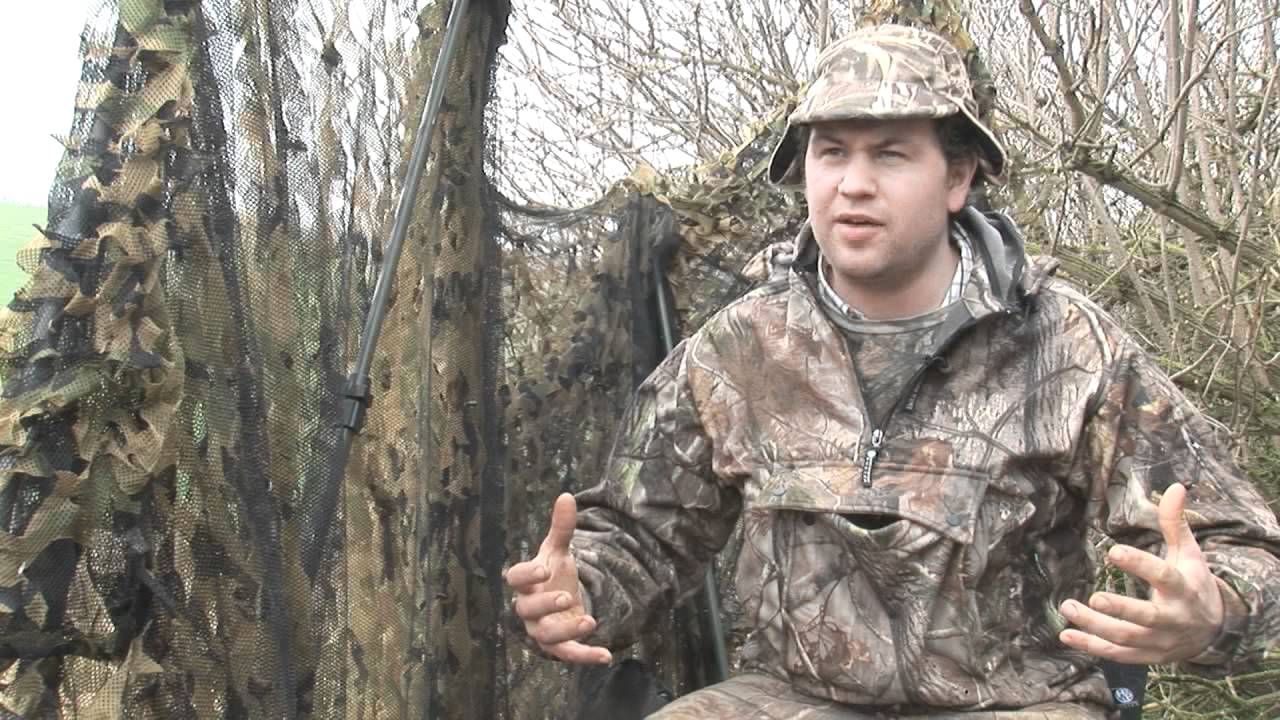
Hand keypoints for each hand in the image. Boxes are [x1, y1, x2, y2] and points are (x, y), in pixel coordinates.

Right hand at [505, 493, 612, 663]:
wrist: (562, 601)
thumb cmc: (554, 574)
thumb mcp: (559, 551)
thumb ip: (562, 527)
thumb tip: (567, 496)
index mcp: (526, 582)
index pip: (515, 578)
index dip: (526, 574)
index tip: (544, 568)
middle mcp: (529, 608)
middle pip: (526, 610)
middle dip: (545, 604)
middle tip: (566, 596)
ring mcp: (542, 629)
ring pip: (546, 636)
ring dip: (567, 632)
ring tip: (590, 621)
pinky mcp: (559, 646)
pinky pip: (568, 655)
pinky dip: (586, 657)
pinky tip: (605, 655)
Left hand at [1059, 483, 1224, 663]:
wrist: (1214, 631)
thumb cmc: (1193, 583)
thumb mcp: (1189, 554)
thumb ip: (1175, 523)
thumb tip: (1175, 486)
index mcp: (1183, 590)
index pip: (1163, 577)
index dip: (1140, 564)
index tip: (1114, 551)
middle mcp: (1173, 619)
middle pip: (1146, 617)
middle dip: (1120, 609)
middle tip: (1092, 598)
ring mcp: (1159, 640)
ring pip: (1126, 638)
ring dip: (1095, 626)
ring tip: (1067, 607)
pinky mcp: (1147, 655)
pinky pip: (1118, 655)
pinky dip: (1092, 647)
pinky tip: (1067, 634)